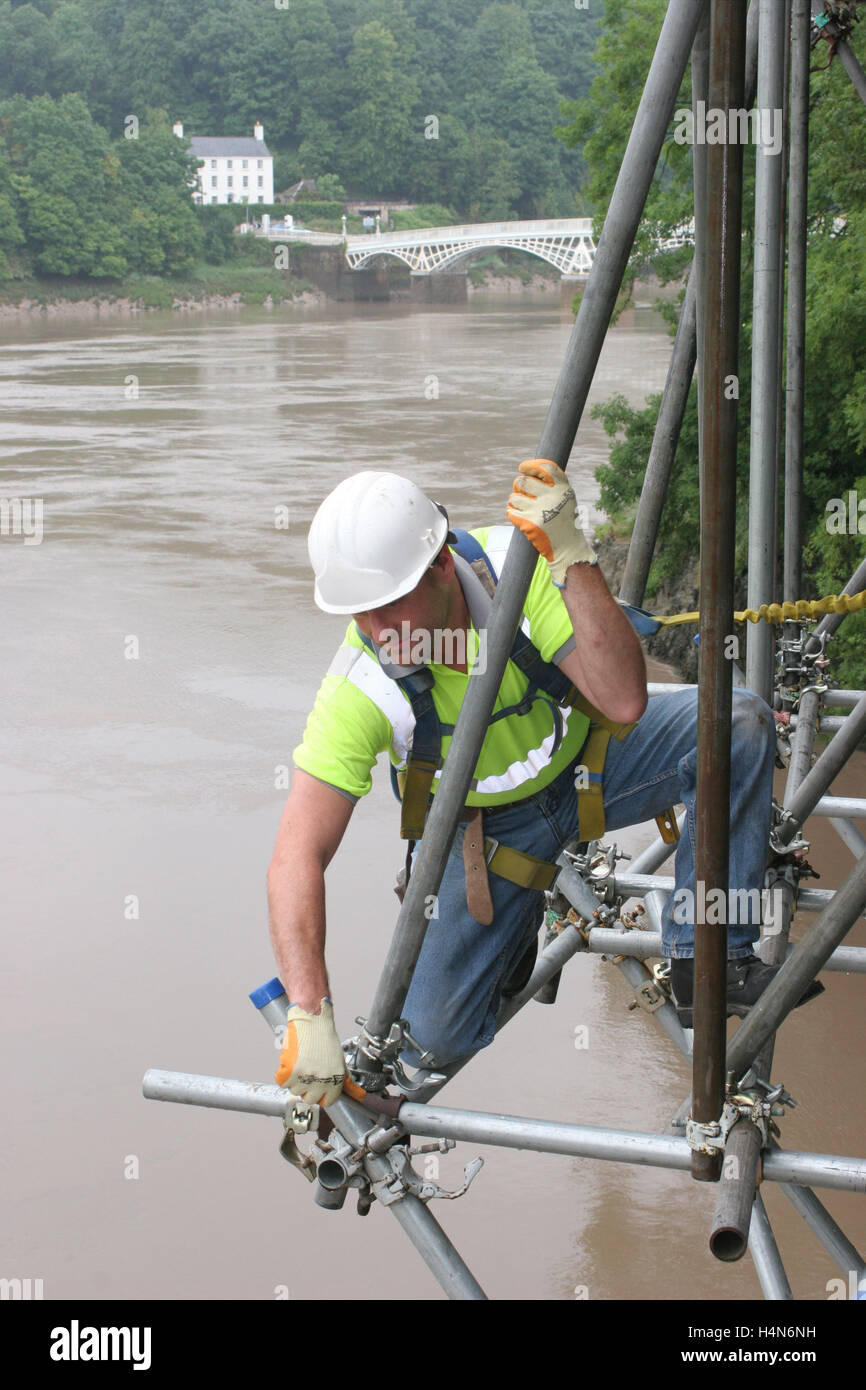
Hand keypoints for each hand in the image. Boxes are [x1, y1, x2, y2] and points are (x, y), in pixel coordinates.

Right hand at [275, 998, 346, 1105]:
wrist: (312, 1018)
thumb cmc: (324, 1035)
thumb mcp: (339, 1059)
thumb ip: (346, 1080)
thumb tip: (358, 1096)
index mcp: (336, 1078)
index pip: (327, 1101)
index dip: (321, 1093)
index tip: (317, 1085)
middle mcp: (322, 1080)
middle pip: (309, 1099)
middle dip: (306, 1088)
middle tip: (307, 1072)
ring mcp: (306, 1076)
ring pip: (294, 1090)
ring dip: (294, 1080)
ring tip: (300, 1063)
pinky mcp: (290, 1071)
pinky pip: (282, 1081)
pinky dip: (283, 1073)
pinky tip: (291, 1061)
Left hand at [506, 458, 595, 586]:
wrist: (568, 548)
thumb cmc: (564, 521)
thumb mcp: (566, 499)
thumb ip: (552, 485)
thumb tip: (528, 473)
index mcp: (563, 488)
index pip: (545, 468)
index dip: (531, 465)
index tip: (522, 467)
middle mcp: (552, 496)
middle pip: (523, 482)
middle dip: (518, 486)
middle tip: (522, 492)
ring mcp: (540, 509)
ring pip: (514, 497)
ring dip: (515, 502)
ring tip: (523, 508)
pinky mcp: (530, 523)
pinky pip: (511, 511)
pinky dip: (512, 513)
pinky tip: (521, 517)